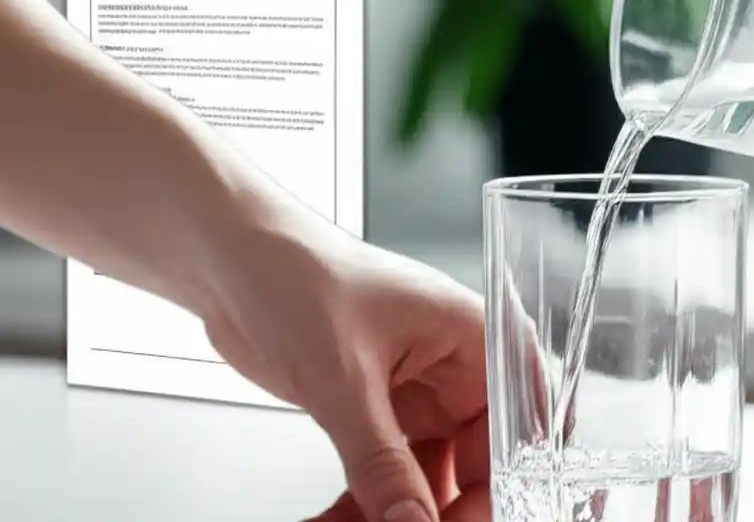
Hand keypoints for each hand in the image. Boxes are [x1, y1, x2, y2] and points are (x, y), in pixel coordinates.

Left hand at [199, 223, 488, 521]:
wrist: (229, 264)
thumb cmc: (297, 276)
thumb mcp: (343, 379)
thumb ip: (380, 462)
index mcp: (475, 339)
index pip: (519, 430)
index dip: (500, 485)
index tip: (464, 520)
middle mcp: (457, 371)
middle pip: (479, 465)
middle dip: (443, 510)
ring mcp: (419, 396)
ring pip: (428, 480)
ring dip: (397, 516)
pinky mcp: (379, 414)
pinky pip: (387, 478)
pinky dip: (365, 509)